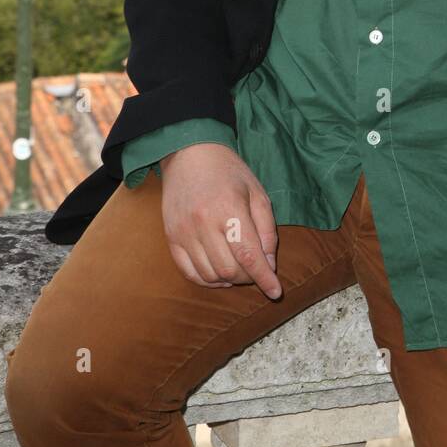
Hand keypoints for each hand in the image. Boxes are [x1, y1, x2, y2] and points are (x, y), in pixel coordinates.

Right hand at [160, 144, 281, 298]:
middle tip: (256, 268)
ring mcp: (183, 232)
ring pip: (210, 275)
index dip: (264, 278)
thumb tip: (269, 264)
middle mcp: (203, 223)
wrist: (189, 154)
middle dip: (249, 277)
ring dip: (229, 280)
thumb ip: (267, 229)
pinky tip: (219, 274)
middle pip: (229, 270)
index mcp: (229, 209)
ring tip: (239, 269)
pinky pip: (189, 272)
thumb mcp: (257, 193)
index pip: (249, 255)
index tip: (275, 292)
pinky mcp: (171, 237)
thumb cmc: (229, 172)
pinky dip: (207, 280)